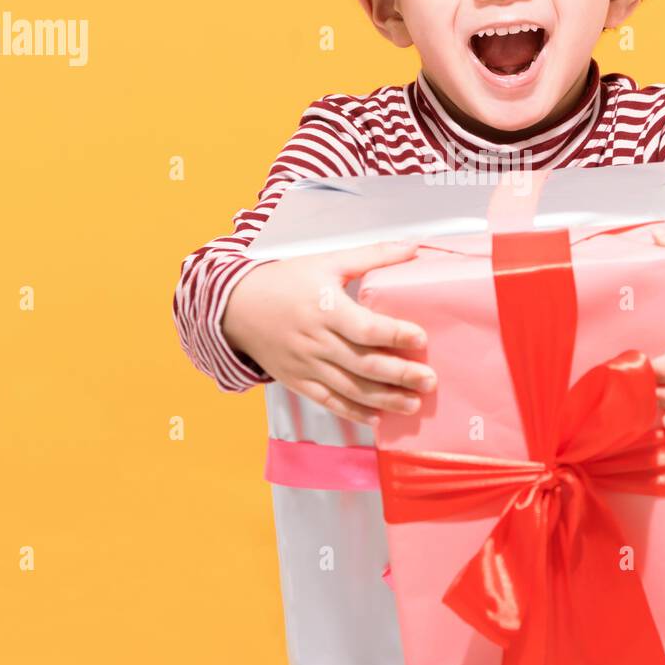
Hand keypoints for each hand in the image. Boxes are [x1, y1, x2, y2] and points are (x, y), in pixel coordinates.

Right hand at [222, 241, 437, 426]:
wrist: (236, 307)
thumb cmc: (286, 281)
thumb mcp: (328, 261)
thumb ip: (372, 255)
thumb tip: (413, 246)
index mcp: (326, 308)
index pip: (365, 327)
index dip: (394, 334)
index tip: (420, 338)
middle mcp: (317, 340)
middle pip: (363, 363)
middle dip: (400, 375)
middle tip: (429, 380)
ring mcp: (306, 365)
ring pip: (350, 388)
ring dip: (384, 399)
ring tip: (413, 404)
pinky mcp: (297, 381)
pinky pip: (329, 401)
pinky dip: (353, 413)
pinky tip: (377, 419)